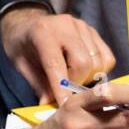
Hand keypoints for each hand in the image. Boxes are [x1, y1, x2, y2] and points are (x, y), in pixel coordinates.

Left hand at [0, 5, 115, 104]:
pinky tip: (83, 71)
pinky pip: (106, 57)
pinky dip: (98, 70)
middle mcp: (65, 25)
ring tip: (72, 78)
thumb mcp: (21, 65)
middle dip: (77, 82)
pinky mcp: (93, 31)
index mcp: (42, 32)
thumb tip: (49, 105)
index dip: (62, 88)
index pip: (56, 64)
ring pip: (98, 62)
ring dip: (88, 77)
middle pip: (84, 63)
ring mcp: (82, 26)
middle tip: (65, 89)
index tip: (65, 106)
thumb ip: (38, 84)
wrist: (26, 22)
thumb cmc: (21, 44)